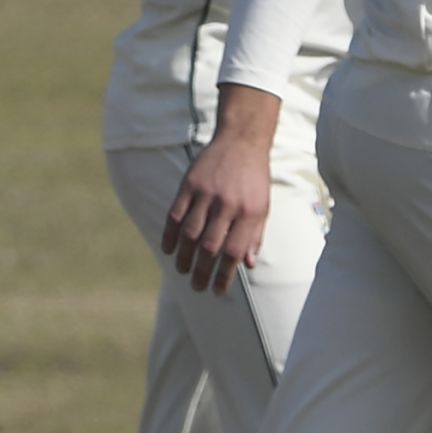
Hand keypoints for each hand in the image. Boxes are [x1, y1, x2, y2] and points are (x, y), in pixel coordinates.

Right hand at [161, 85, 280, 294]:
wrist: (241, 141)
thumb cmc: (254, 179)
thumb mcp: (263, 206)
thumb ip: (255, 235)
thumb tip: (248, 265)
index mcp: (249, 213)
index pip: (234, 252)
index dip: (224, 275)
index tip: (217, 291)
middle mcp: (228, 205)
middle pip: (210, 247)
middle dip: (202, 272)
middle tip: (197, 287)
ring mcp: (207, 194)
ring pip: (190, 234)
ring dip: (184, 257)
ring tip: (182, 271)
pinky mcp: (190, 184)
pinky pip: (176, 214)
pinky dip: (170, 234)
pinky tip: (168, 249)